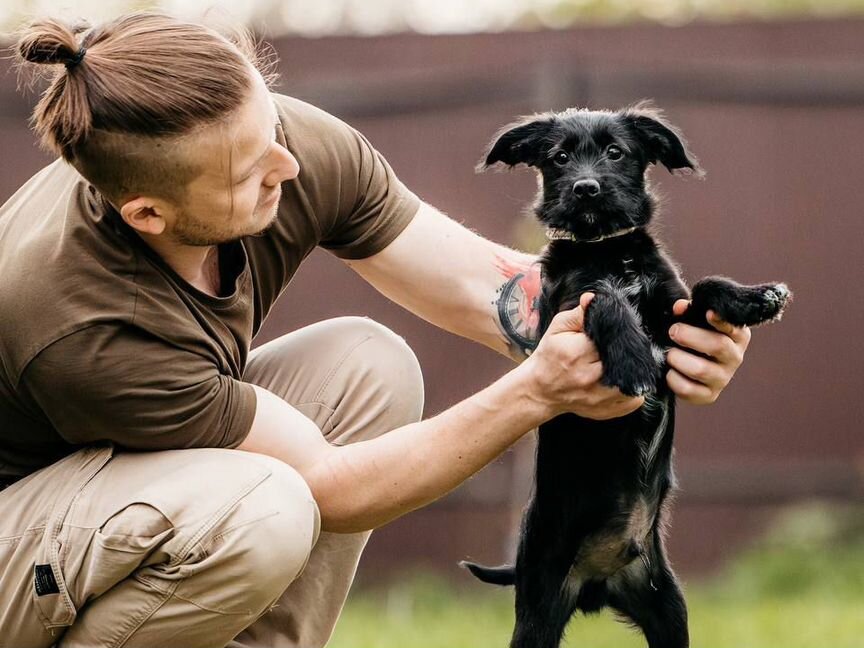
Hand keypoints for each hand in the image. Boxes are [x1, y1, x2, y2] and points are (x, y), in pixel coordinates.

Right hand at [523, 293, 643, 419]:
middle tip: (616, 347)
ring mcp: (599, 396)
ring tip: (621, 363)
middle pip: (623, 357)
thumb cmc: (549, 356)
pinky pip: (633, 399)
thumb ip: (578, 314)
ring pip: (633, 379)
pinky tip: (622, 380)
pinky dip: (633, 390)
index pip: (610, 336)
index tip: (612, 331)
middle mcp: (589, 376)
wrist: (540, 390)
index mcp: (576, 353)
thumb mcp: (557, 329)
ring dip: (632, 370)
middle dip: (623, 350)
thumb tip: (593, 299)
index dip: (615, 331)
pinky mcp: (606, 410)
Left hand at [666, 299, 751, 403]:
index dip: (721, 321)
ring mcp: (723, 379)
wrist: (689, 363)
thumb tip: (679, 307)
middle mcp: (735, 357)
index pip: (735, 327)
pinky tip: (670, 371)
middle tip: (673, 331)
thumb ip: (688, 310)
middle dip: (690, 336)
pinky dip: (673, 378)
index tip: (708, 313)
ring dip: (678, 358)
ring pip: (701, 369)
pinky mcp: (709, 395)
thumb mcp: (694, 320)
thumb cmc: (694, 334)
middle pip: (718, 345)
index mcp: (738, 335)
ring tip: (670, 353)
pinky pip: (688, 389)